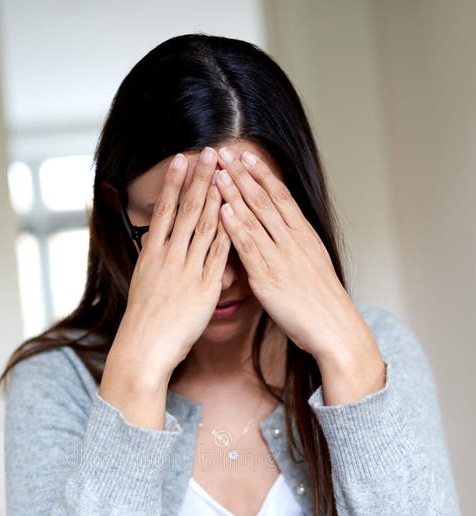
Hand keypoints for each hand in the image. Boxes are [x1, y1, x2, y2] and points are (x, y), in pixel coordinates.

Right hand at [114, 147, 230, 382]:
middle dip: (199, 179)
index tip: (181, 160)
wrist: (144, 347)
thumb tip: (160, 249)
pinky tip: (236, 213)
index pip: (164, 210)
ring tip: (224, 172)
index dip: (174, 183)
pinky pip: (218, 254)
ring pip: (203, 226)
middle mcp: (168, 256)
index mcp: (152, 254)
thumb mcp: (145, 284)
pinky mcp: (204, 287)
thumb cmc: (144, 322)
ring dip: (216, 196)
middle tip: (209, 151)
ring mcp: (187, 270)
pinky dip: (227, 231)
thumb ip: (157, 263)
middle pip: (186, 209)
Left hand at [214, 146, 383, 397]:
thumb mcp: (312, 268)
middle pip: (265, 199)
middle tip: (224, 152)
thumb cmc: (321, 306)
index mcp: (304, 236)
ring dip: (234, 192)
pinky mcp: (269, 277)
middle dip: (243, 174)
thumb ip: (295, 251)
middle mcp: (293, 240)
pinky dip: (235, 226)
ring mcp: (281, 256)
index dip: (262, 174)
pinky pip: (250, 246)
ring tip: (217, 171)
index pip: (281, 196)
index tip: (247, 156)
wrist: (334, 328)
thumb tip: (284, 240)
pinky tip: (223, 209)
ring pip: (255, 217)